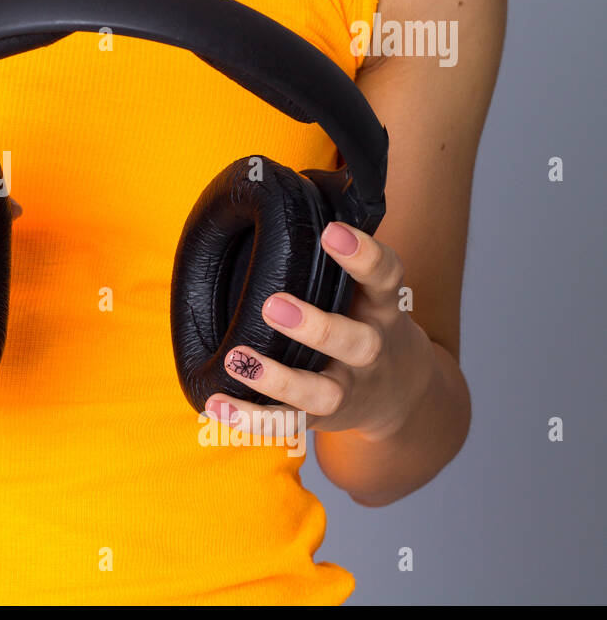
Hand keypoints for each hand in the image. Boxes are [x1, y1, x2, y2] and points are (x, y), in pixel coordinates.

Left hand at [204, 221, 438, 441]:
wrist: (403, 397)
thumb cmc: (365, 322)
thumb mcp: (367, 290)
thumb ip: (333, 260)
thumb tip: (275, 194)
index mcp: (381, 308)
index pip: (385, 275)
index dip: (362, 254)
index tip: (332, 231)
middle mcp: (371, 350)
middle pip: (354, 340)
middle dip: (314, 324)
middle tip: (273, 303)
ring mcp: (349, 389)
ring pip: (322, 392)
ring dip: (278, 378)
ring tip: (238, 359)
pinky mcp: (322, 420)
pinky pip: (287, 424)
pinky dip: (251, 419)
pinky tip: (217, 405)